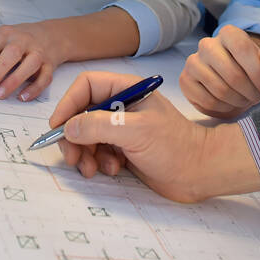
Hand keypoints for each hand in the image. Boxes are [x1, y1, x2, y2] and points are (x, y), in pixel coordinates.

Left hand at [0, 20, 67, 101]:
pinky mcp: (50, 64)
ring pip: (28, 65)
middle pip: (10, 55)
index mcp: (4, 34)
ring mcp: (38, 52)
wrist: (52, 35)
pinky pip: (44, 77)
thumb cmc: (19, 40)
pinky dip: (34, 88)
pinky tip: (22, 97)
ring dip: (13, 81)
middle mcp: (22, 40)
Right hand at [49, 71, 259, 202]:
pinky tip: (113, 170)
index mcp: (126, 90)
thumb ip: (98, 126)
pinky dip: (98, 162)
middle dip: (74, 137)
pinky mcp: (124, 149)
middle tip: (72, 158)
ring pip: (87, 136)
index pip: (86, 86)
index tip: (58, 127)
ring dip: (85, 154)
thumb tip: (68, 127)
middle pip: (82, 114)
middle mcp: (122, 107)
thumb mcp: (135, 132)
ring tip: (93, 169)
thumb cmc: (174, 146)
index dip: (68, 104)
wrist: (200, 173)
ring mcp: (122, 129)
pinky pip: (98, 152)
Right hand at [180, 26, 259, 117]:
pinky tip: (230, 103)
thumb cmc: (256, 72)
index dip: (258, 72)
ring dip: (238, 101)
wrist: (237, 84)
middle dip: (250, 91)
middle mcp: (207, 44)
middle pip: (232, 74)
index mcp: (229, 33)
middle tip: (256, 97)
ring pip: (220, 89)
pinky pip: (207, 101)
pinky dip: (223, 108)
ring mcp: (193, 62)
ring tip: (245, 99)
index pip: (242, 48)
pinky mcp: (185, 80)